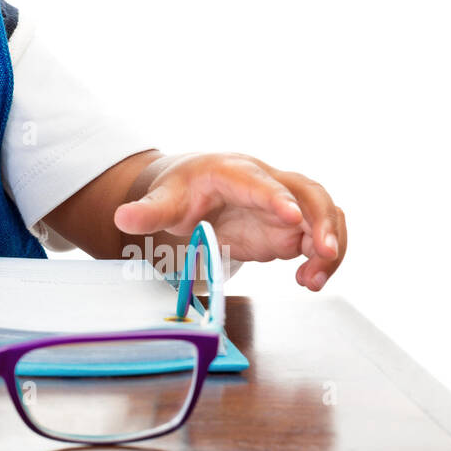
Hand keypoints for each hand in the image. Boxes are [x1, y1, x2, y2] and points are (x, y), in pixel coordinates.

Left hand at [112, 153, 346, 291]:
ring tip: (313, 279)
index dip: (276, 197)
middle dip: (320, 220)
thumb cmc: (182, 189)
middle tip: (323, 253)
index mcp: (232, 170)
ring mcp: (284, 202)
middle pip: (307, 191)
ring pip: (323, 211)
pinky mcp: (292, 225)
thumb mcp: (164, 200)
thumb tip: (122, 218)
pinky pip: (320, 234)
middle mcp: (267, 180)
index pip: (259, 181)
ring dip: (328, 243)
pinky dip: (323, 257)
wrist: (196, 188)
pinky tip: (309, 280)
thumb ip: (148, 212)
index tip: (291, 218)